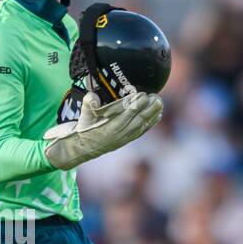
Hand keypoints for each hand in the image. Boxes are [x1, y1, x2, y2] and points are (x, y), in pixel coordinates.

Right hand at [43, 91, 162, 169]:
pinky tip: (158, 116)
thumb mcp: (83, 116)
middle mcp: (118, 135)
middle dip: (149, 109)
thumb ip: (88, 105)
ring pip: (141, 126)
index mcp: (108, 129)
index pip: (125, 116)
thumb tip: (92, 96)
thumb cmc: (83, 129)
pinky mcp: (126, 140)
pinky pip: (141, 132)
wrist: (81, 148)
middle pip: (137, 121)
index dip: (135, 106)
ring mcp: (124, 139)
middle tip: (157, 97)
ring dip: (152, 115)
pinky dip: (150, 124)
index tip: (143, 95)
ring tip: (160, 103)